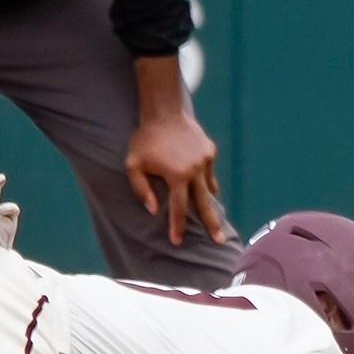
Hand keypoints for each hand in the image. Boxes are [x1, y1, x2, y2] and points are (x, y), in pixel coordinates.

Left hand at [124, 112, 228, 245]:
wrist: (164, 111)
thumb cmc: (145, 139)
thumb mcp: (133, 165)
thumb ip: (141, 189)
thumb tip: (153, 209)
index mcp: (177, 175)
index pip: (178, 208)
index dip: (177, 226)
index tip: (177, 242)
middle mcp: (195, 170)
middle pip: (204, 204)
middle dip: (212, 224)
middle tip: (220, 241)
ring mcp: (206, 160)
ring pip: (208, 187)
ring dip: (207, 202)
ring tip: (213, 218)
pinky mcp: (210, 151)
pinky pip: (208, 172)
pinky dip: (204, 180)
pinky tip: (201, 186)